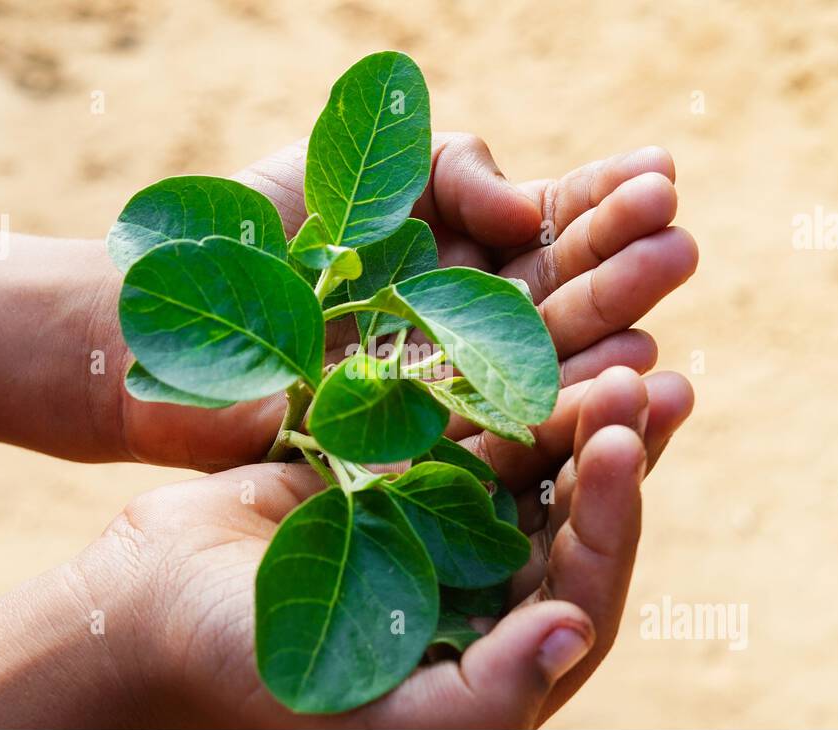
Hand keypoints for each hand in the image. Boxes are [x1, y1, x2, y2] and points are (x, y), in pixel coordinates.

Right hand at [70, 364, 691, 728]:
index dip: (613, 519)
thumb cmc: (243, 669)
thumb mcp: (365, 708)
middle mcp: (480, 595)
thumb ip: (478, 698)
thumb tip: (574, 633)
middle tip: (647, 378)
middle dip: (613, 452)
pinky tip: (523, 330)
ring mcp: (442, 532)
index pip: (582, 591)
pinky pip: (467, 423)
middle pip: (571, 522)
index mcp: (489, 661)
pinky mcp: (401, 478)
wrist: (146, 605)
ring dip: (572, 407)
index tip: (621, 438)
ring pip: (528, 464)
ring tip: (616, 341)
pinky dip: (498, 381)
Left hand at [91, 135, 696, 469]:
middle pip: (556, 294)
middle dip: (619, 261)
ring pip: (543, 358)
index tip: (660, 173)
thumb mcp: (352, 170)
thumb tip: (528, 205)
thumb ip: (450, 171)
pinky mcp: (419, 452)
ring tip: (667, 283)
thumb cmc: (245, 240)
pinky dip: (560, 401)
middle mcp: (457, 325)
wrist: (155, 331)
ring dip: (610, 324)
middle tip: (682, 236)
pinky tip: (619, 370)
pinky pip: (499, 424)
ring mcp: (442, 389)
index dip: (597, 203)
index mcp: (449, 255)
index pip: (542, 227)